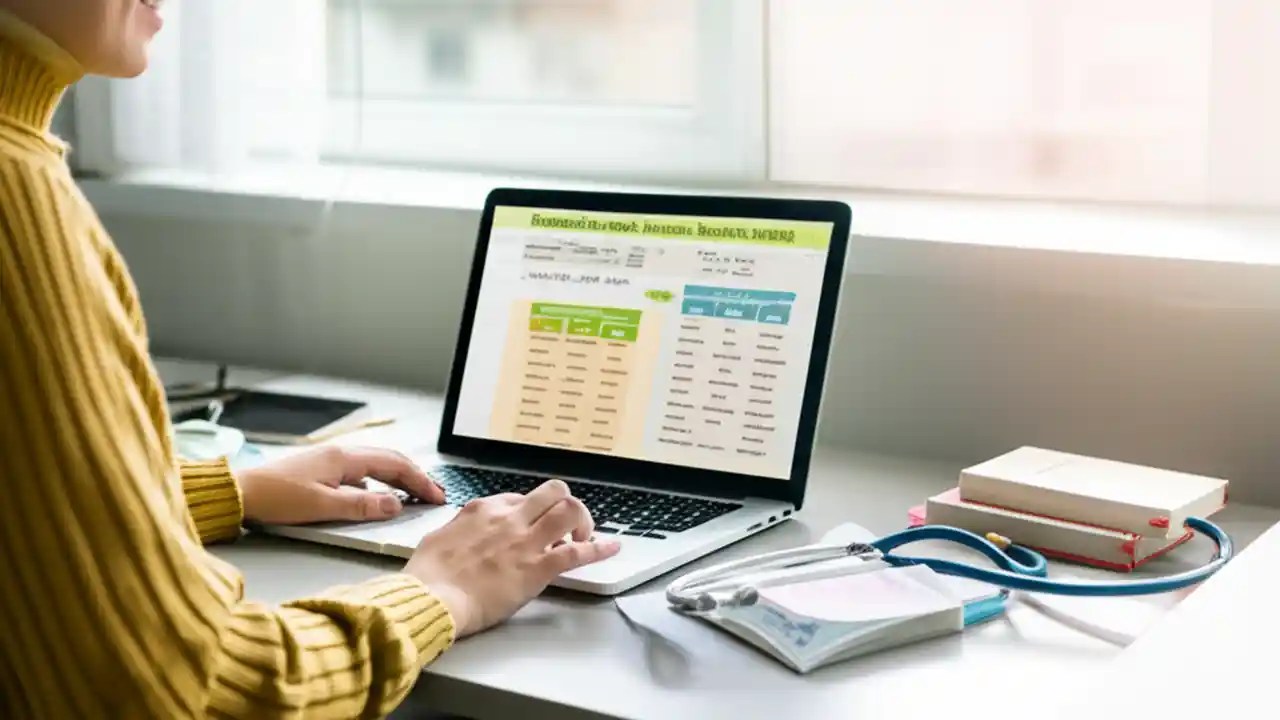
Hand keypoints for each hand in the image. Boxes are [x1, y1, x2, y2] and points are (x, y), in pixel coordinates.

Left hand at [235, 446, 445, 524]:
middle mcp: (341, 454)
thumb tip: (395, 504)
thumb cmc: (276, 498)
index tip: (437, 496)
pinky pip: (361, 473)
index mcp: (345, 458)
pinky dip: (379, 483)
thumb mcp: (323, 507)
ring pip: (376, 465)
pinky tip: (379, 497)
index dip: (420, 480)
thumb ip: (362, 506)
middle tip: (435, 495)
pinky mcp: (322, 470)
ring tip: (414, 495)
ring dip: (398, 478)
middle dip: (415, 477)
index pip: (395, 464)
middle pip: (389, 460)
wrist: (240, 493)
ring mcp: (331, 460)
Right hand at [405, 479, 620, 637]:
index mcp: (484, 509)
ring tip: (584, 536)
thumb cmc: (428, 575)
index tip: (535, 526)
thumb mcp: (439, 538)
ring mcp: (526, 541)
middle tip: (566, 525)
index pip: (521, 499)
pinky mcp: (537, 567)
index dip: (533, 513)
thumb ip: (460, 529)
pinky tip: (612, 548)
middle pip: (552, 492)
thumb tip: (465, 531)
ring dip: (583, 521)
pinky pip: (578, 552)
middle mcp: (509, 518)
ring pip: (570, 510)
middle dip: (565, 505)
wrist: (432, 597)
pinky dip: (600, 549)